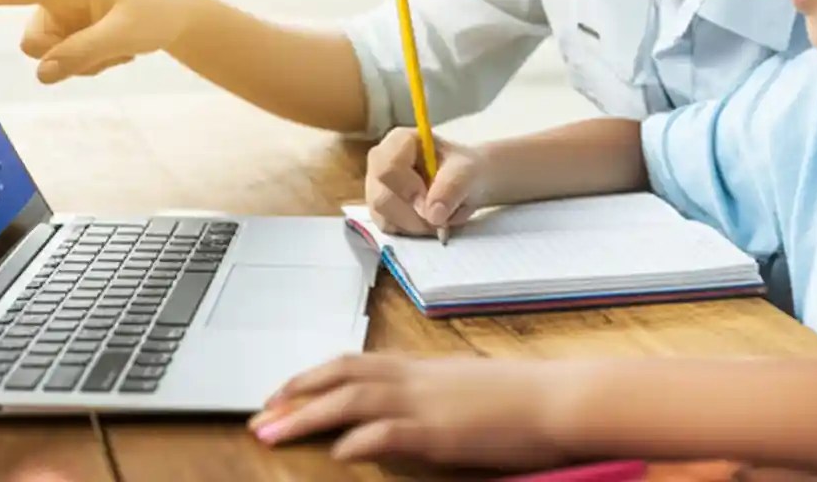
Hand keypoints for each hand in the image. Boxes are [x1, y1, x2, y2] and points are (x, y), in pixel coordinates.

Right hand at [0, 0, 205, 83]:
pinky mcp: (67, 40)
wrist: (170, 22)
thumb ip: (84, 52)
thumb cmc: (150, 17)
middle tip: (111, 47)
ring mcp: (60, 23)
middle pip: (32, 45)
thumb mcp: (123, 35)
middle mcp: (55, 3)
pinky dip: (90, 67)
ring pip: (46, 61)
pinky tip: (116, 53)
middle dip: (65, 55)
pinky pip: (62, 68)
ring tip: (117, 48)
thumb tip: (41, 74)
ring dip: (83, 64)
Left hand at [249, 354, 580, 468]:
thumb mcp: (461, 387)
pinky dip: (359, 440)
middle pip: (338, 376)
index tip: (279, 394)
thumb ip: (425, 392)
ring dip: (307, 416)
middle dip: (292, 396)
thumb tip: (397, 407)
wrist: (558, 399)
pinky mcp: (442, 432)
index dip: (309, 377)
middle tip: (258, 418)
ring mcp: (426, 403)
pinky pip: (390, 432)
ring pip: (351, 399)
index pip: (350, 363)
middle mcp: (414, 379)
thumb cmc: (518, 397)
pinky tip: (338, 453)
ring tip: (273, 435)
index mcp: (417, 367)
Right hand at [365, 129, 489, 235]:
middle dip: (413, 215)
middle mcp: (380, 162)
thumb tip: (433, 214)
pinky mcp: (379, 209)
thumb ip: (452, 187)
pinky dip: (410, 232)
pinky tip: (427, 223)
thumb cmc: (464, 170)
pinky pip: (386, 227)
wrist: (466, 183)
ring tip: (438, 220)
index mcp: (399, 142)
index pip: (388, 168)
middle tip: (440, 219)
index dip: (409, 190)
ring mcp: (376, 187)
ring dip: (414, 225)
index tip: (433, 205)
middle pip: (381, 197)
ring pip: (382, 216)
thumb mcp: (467, 172)